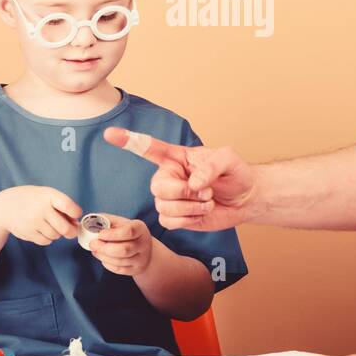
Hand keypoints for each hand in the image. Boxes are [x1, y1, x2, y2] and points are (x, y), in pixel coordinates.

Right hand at [0, 185, 79, 245]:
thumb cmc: (32, 201)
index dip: (76, 212)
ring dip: (57, 233)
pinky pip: (46, 241)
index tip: (76, 214)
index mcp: (47, 195)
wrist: (5, 207)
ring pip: (56, 235)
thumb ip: (62, 208)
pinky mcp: (28, 233)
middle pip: (64, 228)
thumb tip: (76, 224)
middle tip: (71, 229)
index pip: (68, 205)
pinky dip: (48, 238)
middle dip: (71, 231)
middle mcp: (40, 208)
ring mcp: (33, 222)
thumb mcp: (46, 196)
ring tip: (50, 225)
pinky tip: (42, 229)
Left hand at [88, 214, 152, 275]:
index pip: (129, 232)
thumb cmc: (129, 234)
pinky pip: (119, 270)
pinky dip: (108, 264)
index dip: (113, 234)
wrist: (145, 250)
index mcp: (140, 229)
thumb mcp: (122, 223)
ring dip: (104, 256)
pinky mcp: (136, 269)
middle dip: (104, 248)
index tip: (100, 234)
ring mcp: (141, 258)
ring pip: (120, 261)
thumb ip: (108, 220)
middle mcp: (143, 244)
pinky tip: (103, 258)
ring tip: (95, 251)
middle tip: (92, 244)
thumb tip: (92, 220)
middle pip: (124, 249)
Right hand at [103, 126, 258, 230]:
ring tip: (208, 201)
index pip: (149, 148)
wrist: (245, 199)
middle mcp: (169, 176)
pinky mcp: (176, 217)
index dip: (128, 141)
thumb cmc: (236, 174)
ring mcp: (171, 198)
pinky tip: (201, 213)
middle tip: (206, 192)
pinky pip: (169, 222)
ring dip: (191, 207)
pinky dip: (189, 220)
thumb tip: (192, 184)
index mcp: (176, 157)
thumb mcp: (228, 160)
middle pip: (157, 187)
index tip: (109, 134)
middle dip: (183, 193)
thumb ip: (211, 166)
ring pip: (163, 206)